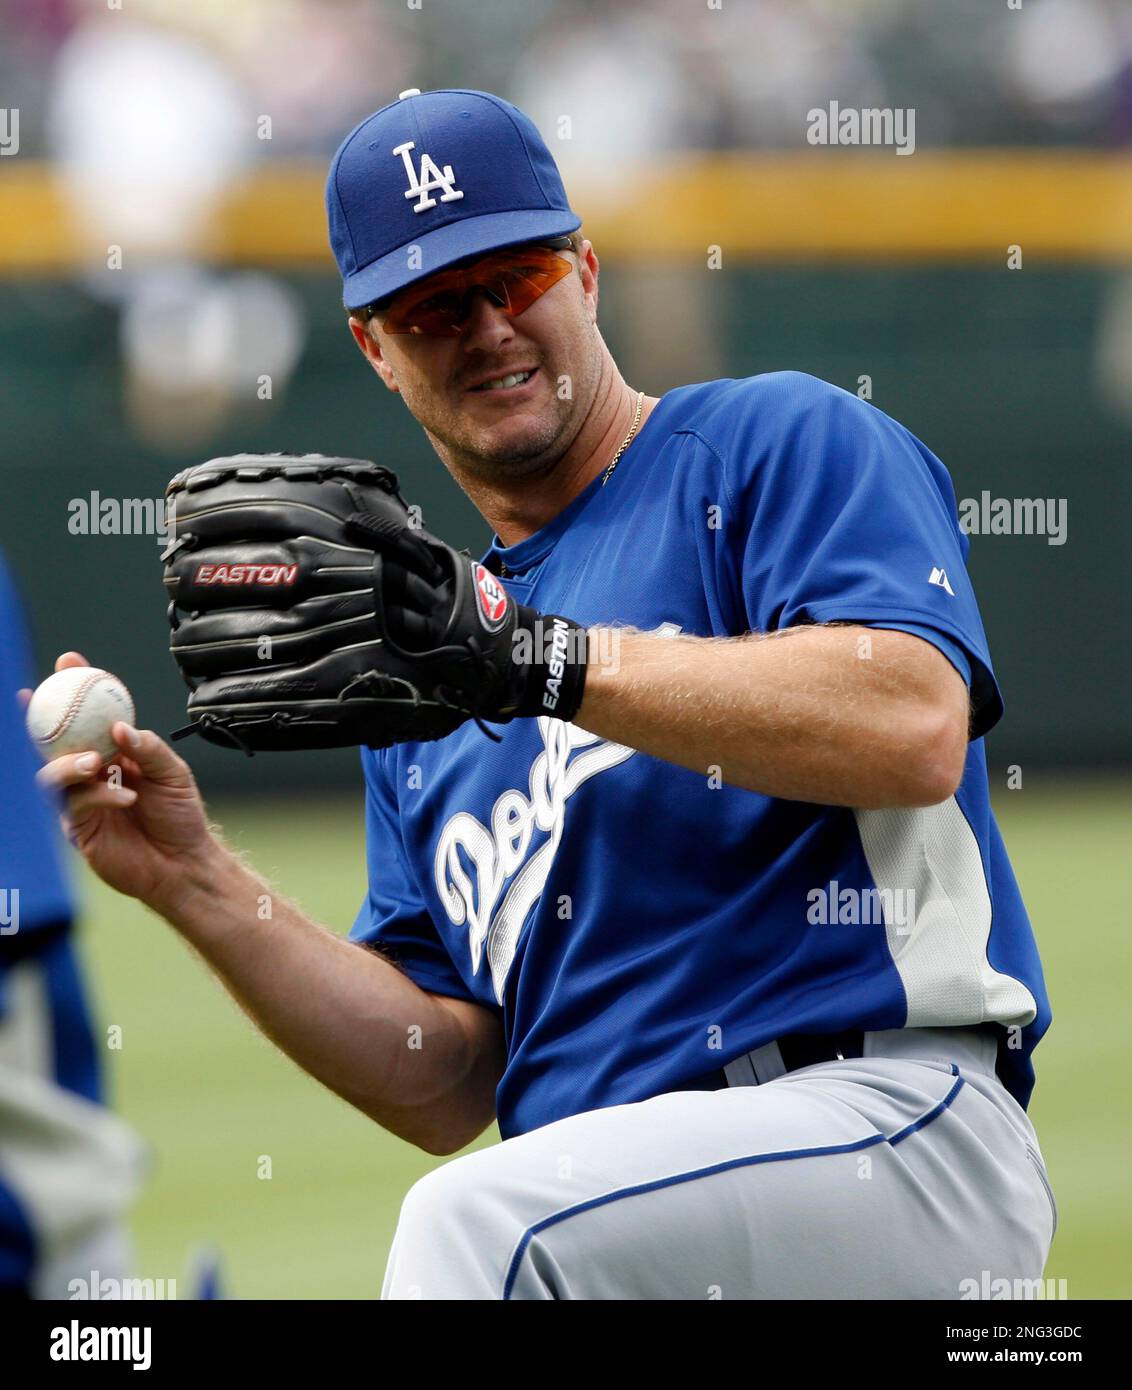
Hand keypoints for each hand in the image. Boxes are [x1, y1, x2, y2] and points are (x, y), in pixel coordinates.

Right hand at [32, 652, 215, 907]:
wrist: (184, 862)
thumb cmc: (180, 816)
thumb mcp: (174, 772)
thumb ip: (149, 748)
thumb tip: (120, 727)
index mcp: (112, 755)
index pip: (87, 719)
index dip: (73, 691)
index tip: (69, 663)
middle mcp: (89, 776)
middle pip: (53, 742)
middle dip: (43, 716)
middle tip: (42, 696)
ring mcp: (79, 803)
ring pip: (51, 775)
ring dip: (69, 763)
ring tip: (95, 761)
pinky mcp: (78, 830)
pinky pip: (75, 806)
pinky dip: (99, 795)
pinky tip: (126, 795)